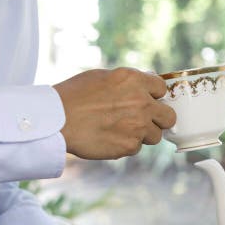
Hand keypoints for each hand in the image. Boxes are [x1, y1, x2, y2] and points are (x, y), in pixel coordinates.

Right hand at [54, 68, 175, 159]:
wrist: (56, 119)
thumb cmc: (74, 95)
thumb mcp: (103, 77)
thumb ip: (129, 82)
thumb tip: (146, 85)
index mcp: (134, 80)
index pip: (162, 88)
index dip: (154, 96)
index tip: (147, 100)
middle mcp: (142, 102)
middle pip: (169, 116)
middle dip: (159, 119)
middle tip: (144, 120)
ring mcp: (138, 126)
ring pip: (155, 135)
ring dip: (143, 135)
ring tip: (120, 129)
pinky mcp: (130, 145)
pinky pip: (137, 147)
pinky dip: (126, 145)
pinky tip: (109, 138)